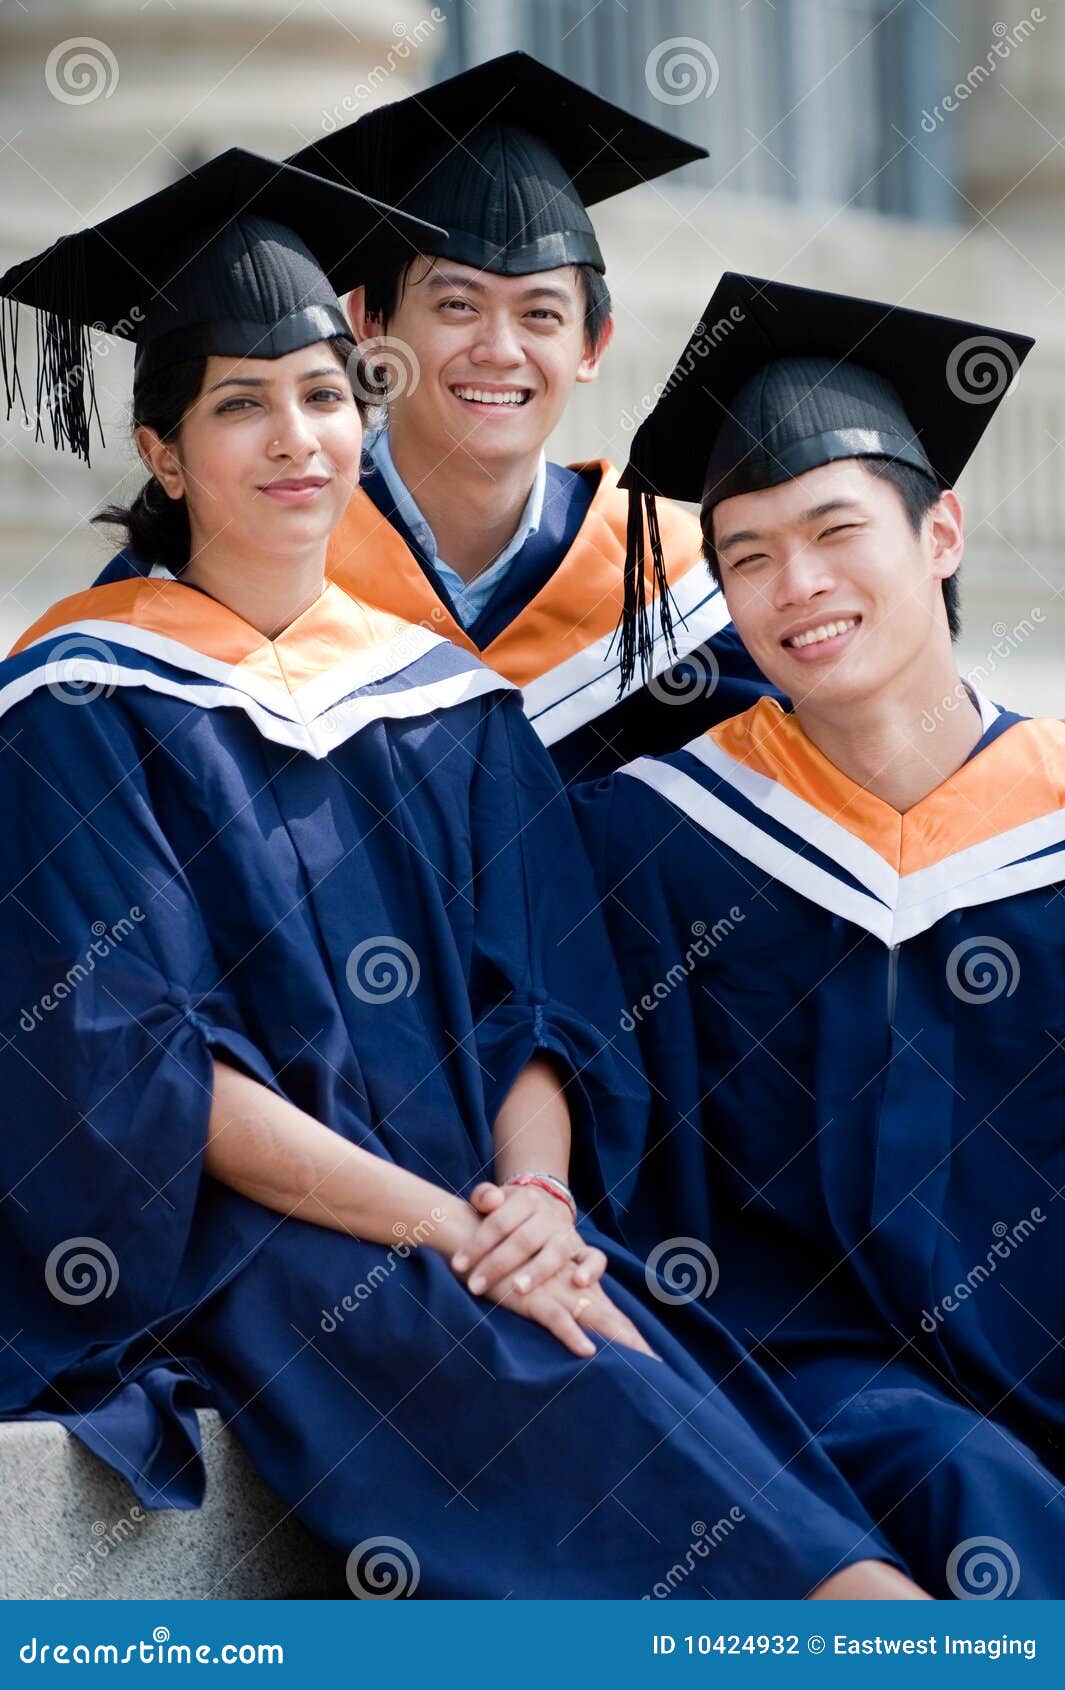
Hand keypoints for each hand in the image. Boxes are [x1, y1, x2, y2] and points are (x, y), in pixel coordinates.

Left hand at [451, 1180, 605, 1299]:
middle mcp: (549, 1215)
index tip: (457, 1264)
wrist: (544, 1206)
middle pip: (524, 1239)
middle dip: (498, 1264)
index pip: (499, 1221)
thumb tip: (489, 1200)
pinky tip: (579, 1283)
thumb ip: (484, 1196)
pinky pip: (596, 1258)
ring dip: (537, 1270)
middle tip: (475, 1285)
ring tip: (517, 1289)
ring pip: (556, 1250)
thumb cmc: (508, 1212)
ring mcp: (568, 1233)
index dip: (477, 1243)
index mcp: (524, 1200)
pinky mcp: (583, 1249)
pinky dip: (591, 1269)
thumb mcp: (493, 1200)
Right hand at [481, 1264, 658, 1360]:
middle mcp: (570, 1283)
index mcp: (572, 1280)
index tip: (650, 1357)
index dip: (627, 1331)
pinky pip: (556, 1318)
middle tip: (659, 1366)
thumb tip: (567, 1310)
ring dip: (616, 1340)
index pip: (607, 1308)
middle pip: (609, 1315)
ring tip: (640, 1363)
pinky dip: (571, 1335)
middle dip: (632, 1340)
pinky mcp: (532, 1295)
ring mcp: (555, 1287)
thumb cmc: (501, 1255)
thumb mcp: (528, 1275)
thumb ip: (546, 1293)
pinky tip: (587, 1351)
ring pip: (593, 1317)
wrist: (473, 1232)